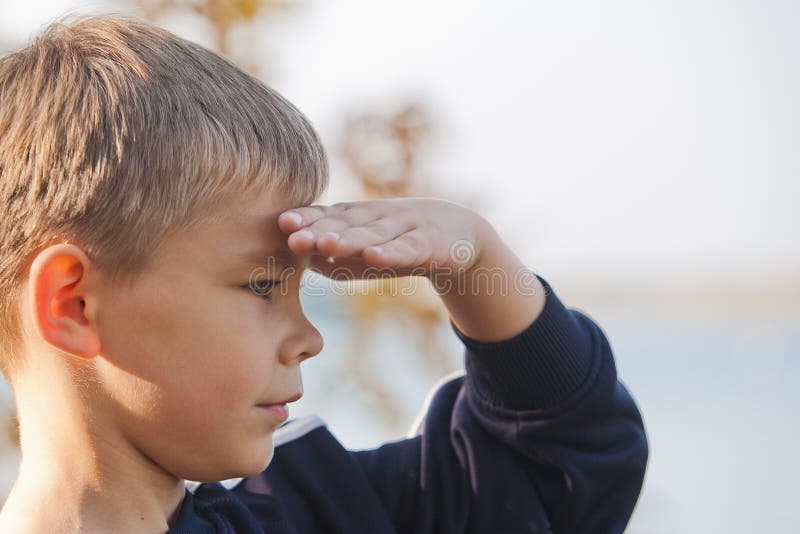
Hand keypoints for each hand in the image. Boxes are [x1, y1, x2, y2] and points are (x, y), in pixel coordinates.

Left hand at [277, 197, 490, 282]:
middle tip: (293, 236)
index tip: (282, 224)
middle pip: (345, 224)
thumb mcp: (361, 252)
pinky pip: (408, 249)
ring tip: (324, 245)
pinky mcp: (428, 243)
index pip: (328, 217)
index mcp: (358, 218)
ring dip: (348, 239)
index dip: (307, 219)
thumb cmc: (397, 245)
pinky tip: (375, 256)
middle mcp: (378, 218)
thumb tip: (289, 264)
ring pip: (373, 235)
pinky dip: (391, 252)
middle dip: (318, 229)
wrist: (458, 234)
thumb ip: (326, 258)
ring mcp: (404, 227)